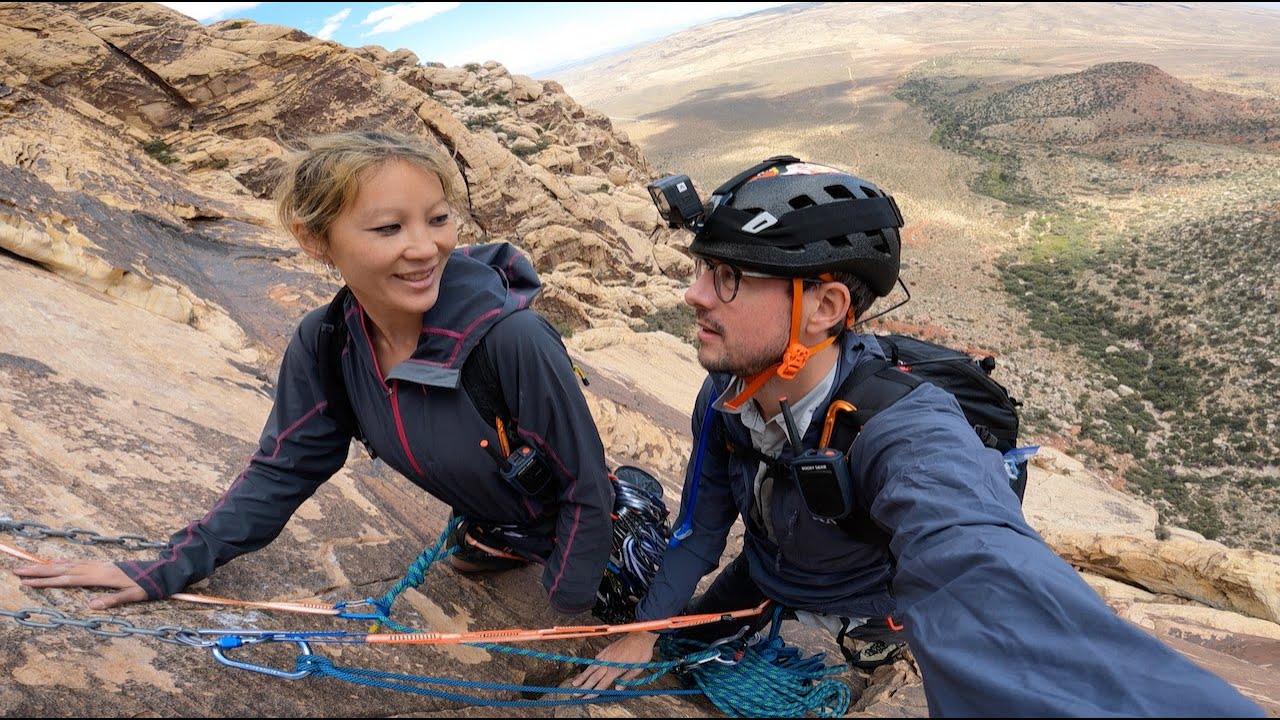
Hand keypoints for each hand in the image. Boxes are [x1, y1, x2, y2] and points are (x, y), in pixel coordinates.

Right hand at [13, 560, 147, 609]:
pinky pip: (78, 561)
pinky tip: (55, 562)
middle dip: (39, 571)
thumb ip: (113, 600)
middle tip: (17, 572)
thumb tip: (90, 606)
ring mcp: (98, 564)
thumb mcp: (134, 595)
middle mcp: (97, 568)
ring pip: (68, 564)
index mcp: (101, 577)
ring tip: (30, 567)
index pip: (67, 579)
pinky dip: (63, 561)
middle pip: (62, 569)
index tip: (27, 582)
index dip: (46, 581)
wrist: (162, 570)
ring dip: (47, 566)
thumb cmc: (149, 585)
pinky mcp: (102, 564)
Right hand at [571, 631, 657, 693]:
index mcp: (615, 669)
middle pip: (593, 677)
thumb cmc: (642, 653)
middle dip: (584, 686)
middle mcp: (608, 662)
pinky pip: (597, 658)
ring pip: (592, 667)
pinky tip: (589, 667)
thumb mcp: (638, 669)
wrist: (641, 635)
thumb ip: (626, 679)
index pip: (602, 684)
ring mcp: (606, 654)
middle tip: (574, 693)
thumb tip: (618, 689)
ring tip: (575, 682)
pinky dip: (592, 664)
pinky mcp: (607, 649)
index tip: (585, 697)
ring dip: (583, 676)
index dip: (593, 692)